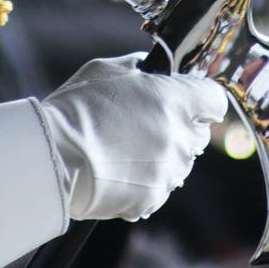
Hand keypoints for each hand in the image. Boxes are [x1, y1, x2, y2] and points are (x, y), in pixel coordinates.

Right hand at [40, 53, 226, 221]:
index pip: (214, 99)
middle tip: (145, 124)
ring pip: (179, 162)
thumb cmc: (77, 109)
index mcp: (175, 100)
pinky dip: (144, 181)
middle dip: (180, 128)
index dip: (201, 99)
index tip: (188, 100)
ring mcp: (169, 171)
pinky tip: (117, 170)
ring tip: (123, 149)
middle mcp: (180, 137)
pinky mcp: (153, 198)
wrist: (54, 159)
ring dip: (161, 156)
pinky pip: (159, 187)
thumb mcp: (107, 69)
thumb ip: (139, 69)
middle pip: (199, 134)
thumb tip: (150, 71)